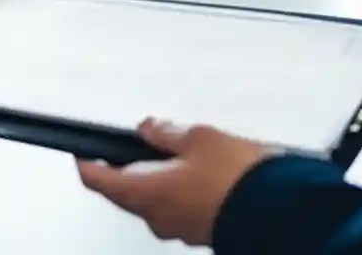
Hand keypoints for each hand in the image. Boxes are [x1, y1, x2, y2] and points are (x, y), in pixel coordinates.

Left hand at [77, 119, 276, 246]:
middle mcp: (155, 217)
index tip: (82, 150)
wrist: (280, 213)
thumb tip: (149, 129)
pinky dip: (181, 190)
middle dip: (128, 166)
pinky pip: (179, 208)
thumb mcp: (198, 138)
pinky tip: (199, 173)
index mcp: (143, 192)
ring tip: (177, 152)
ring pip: (154, 200)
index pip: (96, 179)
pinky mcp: (201, 231)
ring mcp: (178, 228)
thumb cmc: (237, 179)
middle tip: (135, 143)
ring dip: (158, 178)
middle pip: (125, 191)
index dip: (86, 161)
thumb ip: (167, 132)